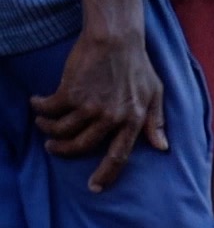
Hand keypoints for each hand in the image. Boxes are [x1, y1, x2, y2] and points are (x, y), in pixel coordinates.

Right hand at [30, 29, 167, 192]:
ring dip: (49, 130)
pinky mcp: (71, 92)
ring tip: (44, 125)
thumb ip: (156, 122)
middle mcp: (112, 118)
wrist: (116, 39)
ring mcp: (90, 106)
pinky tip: (37, 103)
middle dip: (64, 151)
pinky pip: (50, 109)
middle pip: (82, 146)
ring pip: (62, 130)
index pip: (119, 156)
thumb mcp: (155, 93)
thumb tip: (162, 147)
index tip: (95, 188)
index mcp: (134, 121)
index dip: (106, 174)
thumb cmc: (138, 64)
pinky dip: (40, 108)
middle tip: (53, 149)